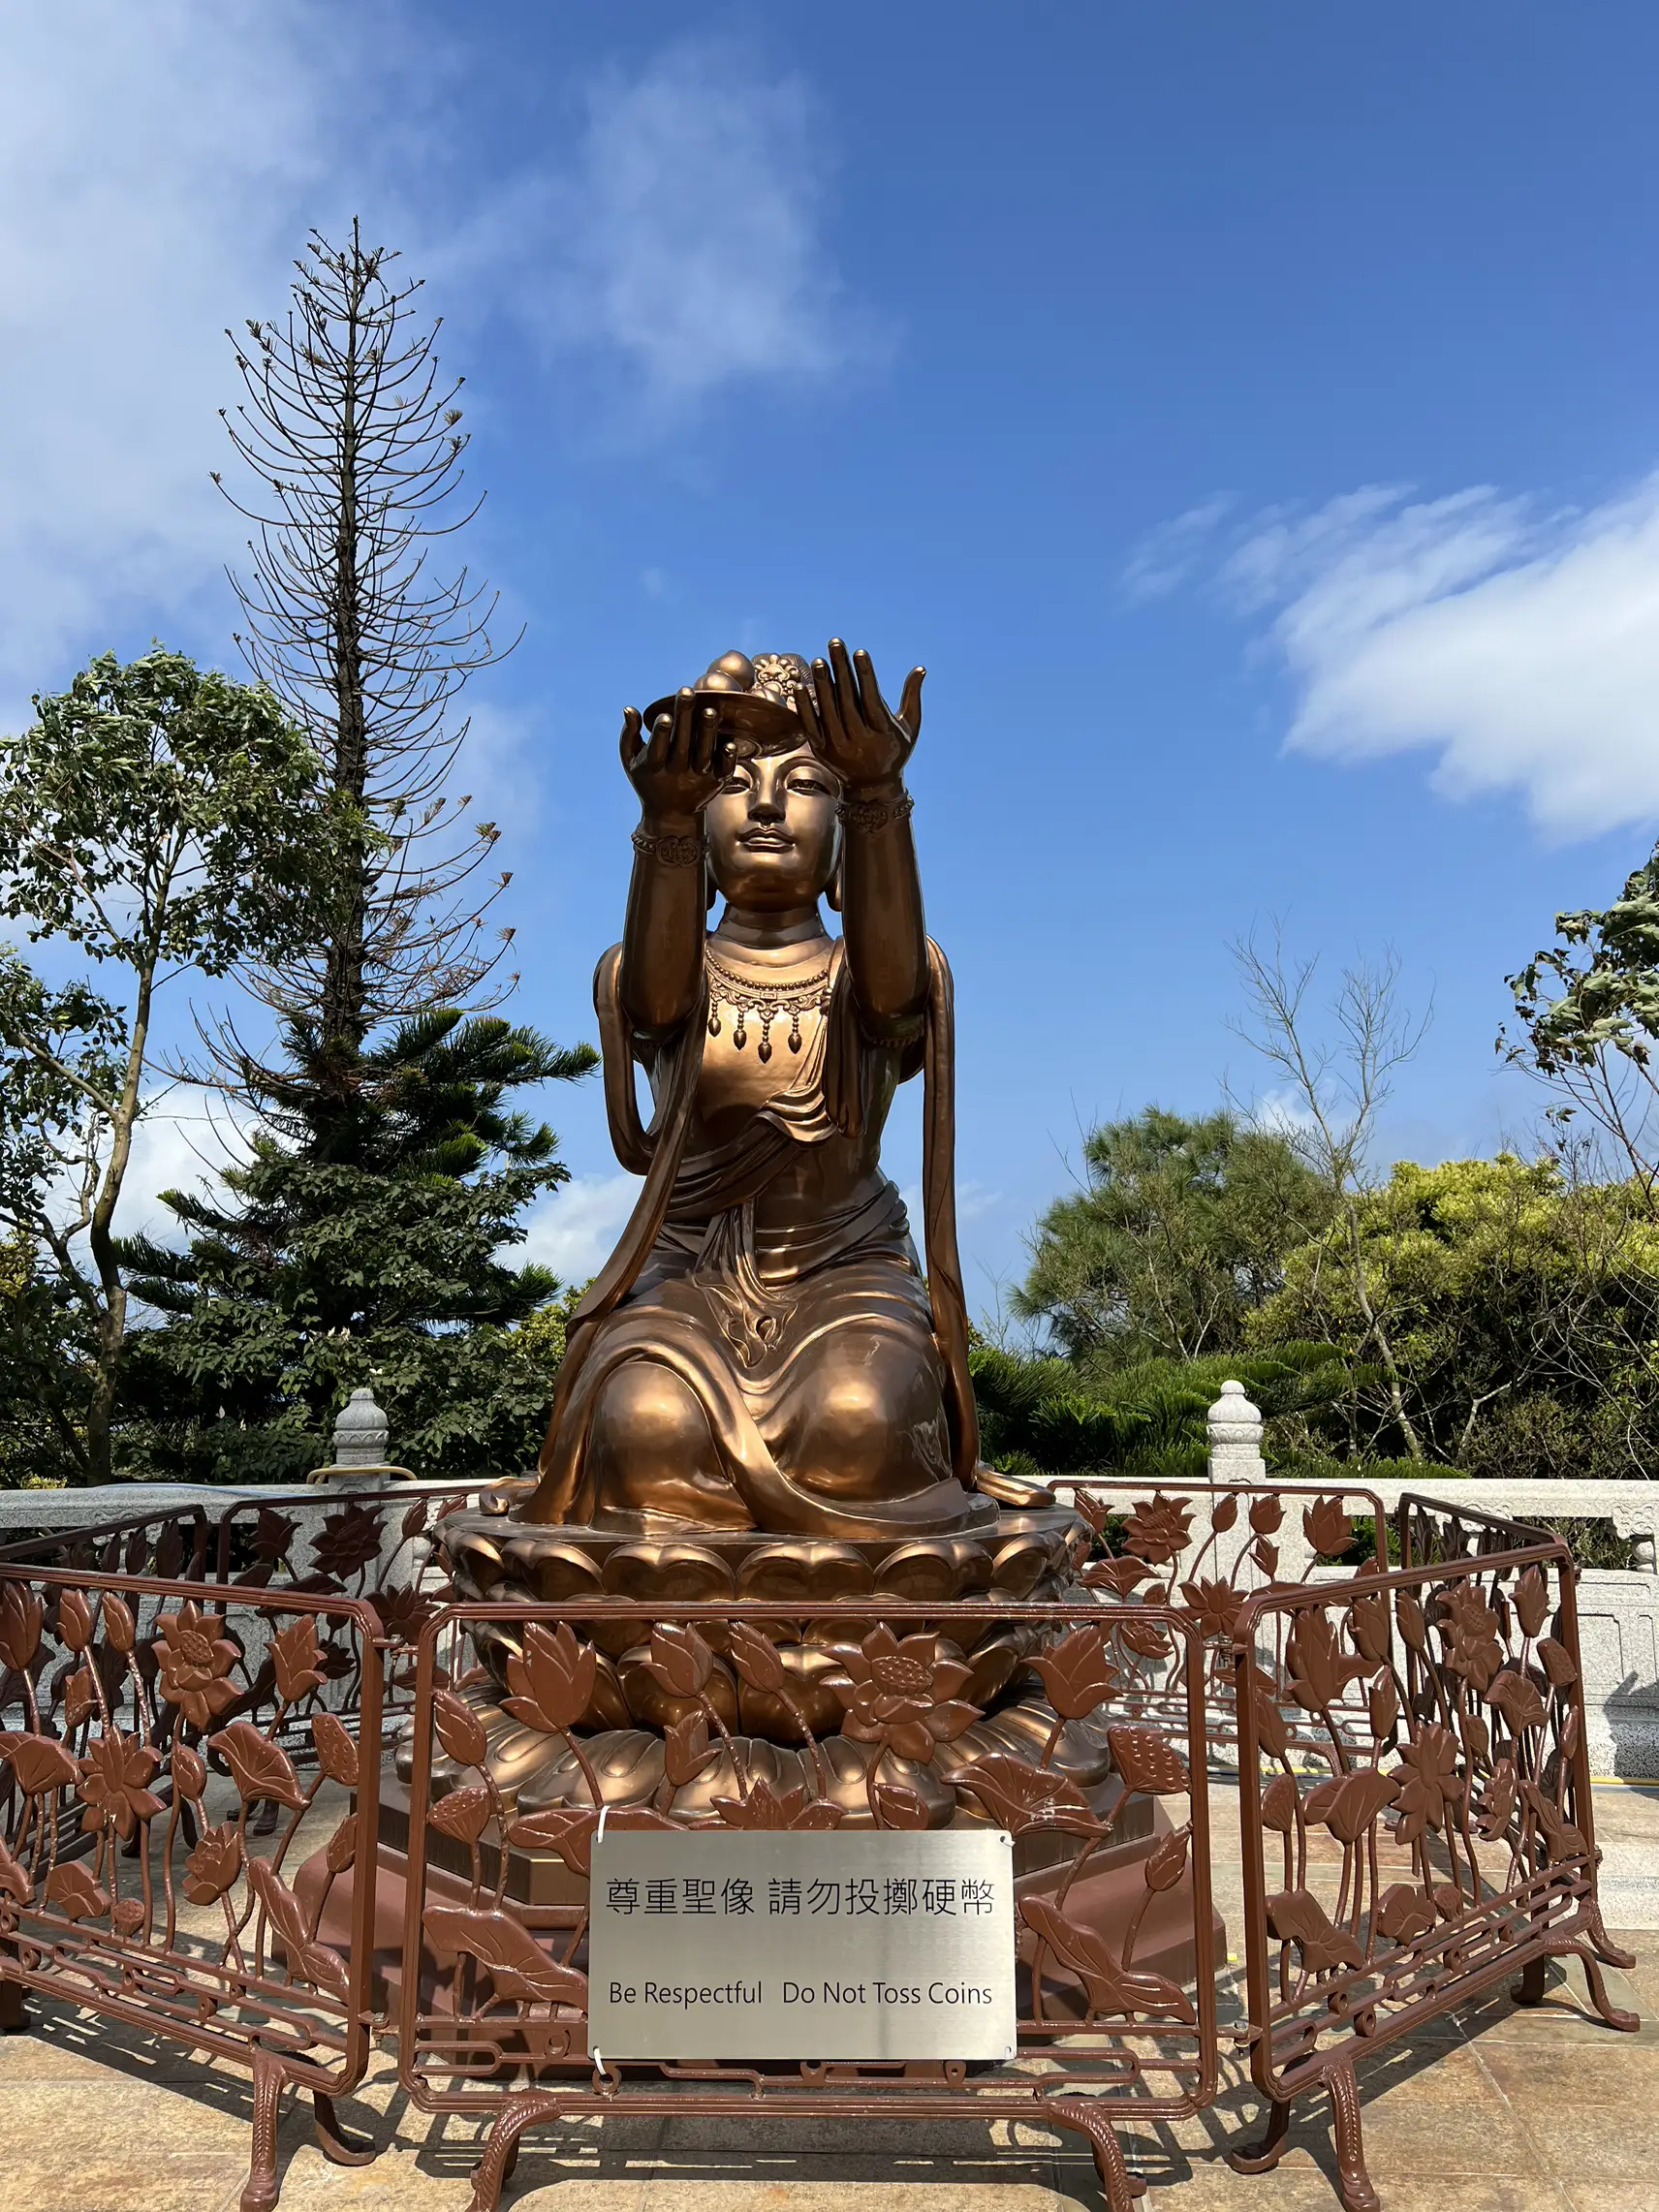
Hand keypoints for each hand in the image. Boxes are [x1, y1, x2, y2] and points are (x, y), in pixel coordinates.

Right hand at [619, 690, 729, 826]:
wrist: (671, 815)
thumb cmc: (648, 779)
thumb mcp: (631, 760)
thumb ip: (629, 735)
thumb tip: (629, 709)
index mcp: (653, 767)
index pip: (656, 748)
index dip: (660, 733)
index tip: (664, 716)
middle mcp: (675, 773)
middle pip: (681, 745)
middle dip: (684, 718)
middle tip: (686, 693)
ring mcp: (697, 778)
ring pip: (703, 754)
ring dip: (707, 732)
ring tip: (710, 711)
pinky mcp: (715, 782)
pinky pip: (723, 770)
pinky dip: (728, 758)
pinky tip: (730, 743)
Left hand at [795, 639, 922, 791]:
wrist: (873, 787)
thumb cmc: (895, 752)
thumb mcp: (909, 727)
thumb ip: (912, 697)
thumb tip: (920, 669)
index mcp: (882, 731)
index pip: (871, 698)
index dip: (865, 674)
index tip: (859, 652)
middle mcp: (860, 739)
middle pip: (847, 699)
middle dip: (841, 669)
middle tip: (835, 644)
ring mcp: (839, 746)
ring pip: (828, 711)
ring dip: (822, 684)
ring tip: (819, 661)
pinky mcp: (822, 751)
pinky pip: (811, 726)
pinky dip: (804, 708)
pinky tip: (800, 687)